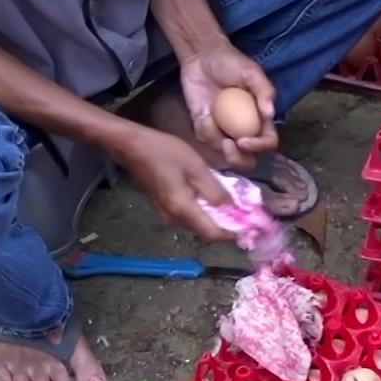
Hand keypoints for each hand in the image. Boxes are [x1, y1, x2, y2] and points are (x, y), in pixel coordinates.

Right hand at [114, 126, 233, 241]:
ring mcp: (166, 213)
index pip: (212, 234)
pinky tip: (211, 197)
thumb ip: (214, 190)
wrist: (132, 146)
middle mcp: (173, 218)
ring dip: (214, 218)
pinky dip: (202, 211)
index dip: (231, 233)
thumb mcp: (195, 167)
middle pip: (204, 231)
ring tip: (231, 205)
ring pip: (196, 224)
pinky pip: (187, 215)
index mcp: (183, 210)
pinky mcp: (163, 206)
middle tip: (243, 214)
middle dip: (225, 226)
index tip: (249, 227)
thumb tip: (232, 208)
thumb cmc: (164, 152)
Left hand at [179, 39, 278, 166]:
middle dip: (238, 159)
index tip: (243, 140)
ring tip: (208, 114)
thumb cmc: (230, 61)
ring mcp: (224, 130)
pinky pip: (205, 139)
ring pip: (223, 152)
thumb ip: (264, 90)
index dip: (259, 147)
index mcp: (260, 118)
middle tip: (226, 145)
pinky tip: (202, 111)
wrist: (201, 56)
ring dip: (215, 137)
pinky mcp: (205, 128)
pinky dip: (203, 129)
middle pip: (248, 159)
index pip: (268, 142)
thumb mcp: (251, 71)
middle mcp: (244, 129)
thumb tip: (270, 114)